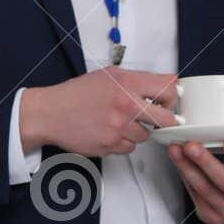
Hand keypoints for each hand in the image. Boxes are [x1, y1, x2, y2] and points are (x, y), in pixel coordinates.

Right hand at [21, 67, 179, 156]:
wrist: (50, 113)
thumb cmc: (77, 94)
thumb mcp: (109, 75)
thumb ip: (138, 79)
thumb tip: (168, 84)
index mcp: (128, 83)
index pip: (170, 89)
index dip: (172, 96)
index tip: (168, 101)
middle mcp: (126, 105)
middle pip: (167, 119)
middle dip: (164, 120)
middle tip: (154, 118)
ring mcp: (119, 127)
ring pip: (146, 135)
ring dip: (137, 131)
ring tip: (118, 123)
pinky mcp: (110, 145)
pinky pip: (129, 147)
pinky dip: (122, 142)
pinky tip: (108, 132)